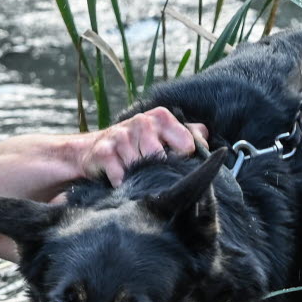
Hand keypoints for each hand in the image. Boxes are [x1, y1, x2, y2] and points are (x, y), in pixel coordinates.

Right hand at [82, 107, 208, 185]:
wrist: (94, 148)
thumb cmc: (137, 144)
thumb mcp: (164, 135)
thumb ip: (190, 135)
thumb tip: (207, 144)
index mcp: (162, 117)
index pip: (186, 145)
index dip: (183, 161)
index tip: (176, 166)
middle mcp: (142, 121)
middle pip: (161, 159)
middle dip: (158, 172)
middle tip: (152, 175)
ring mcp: (121, 135)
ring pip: (140, 168)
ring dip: (139, 178)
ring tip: (136, 176)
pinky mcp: (104, 152)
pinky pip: (120, 176)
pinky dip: (122, 183)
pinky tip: (121, 180)